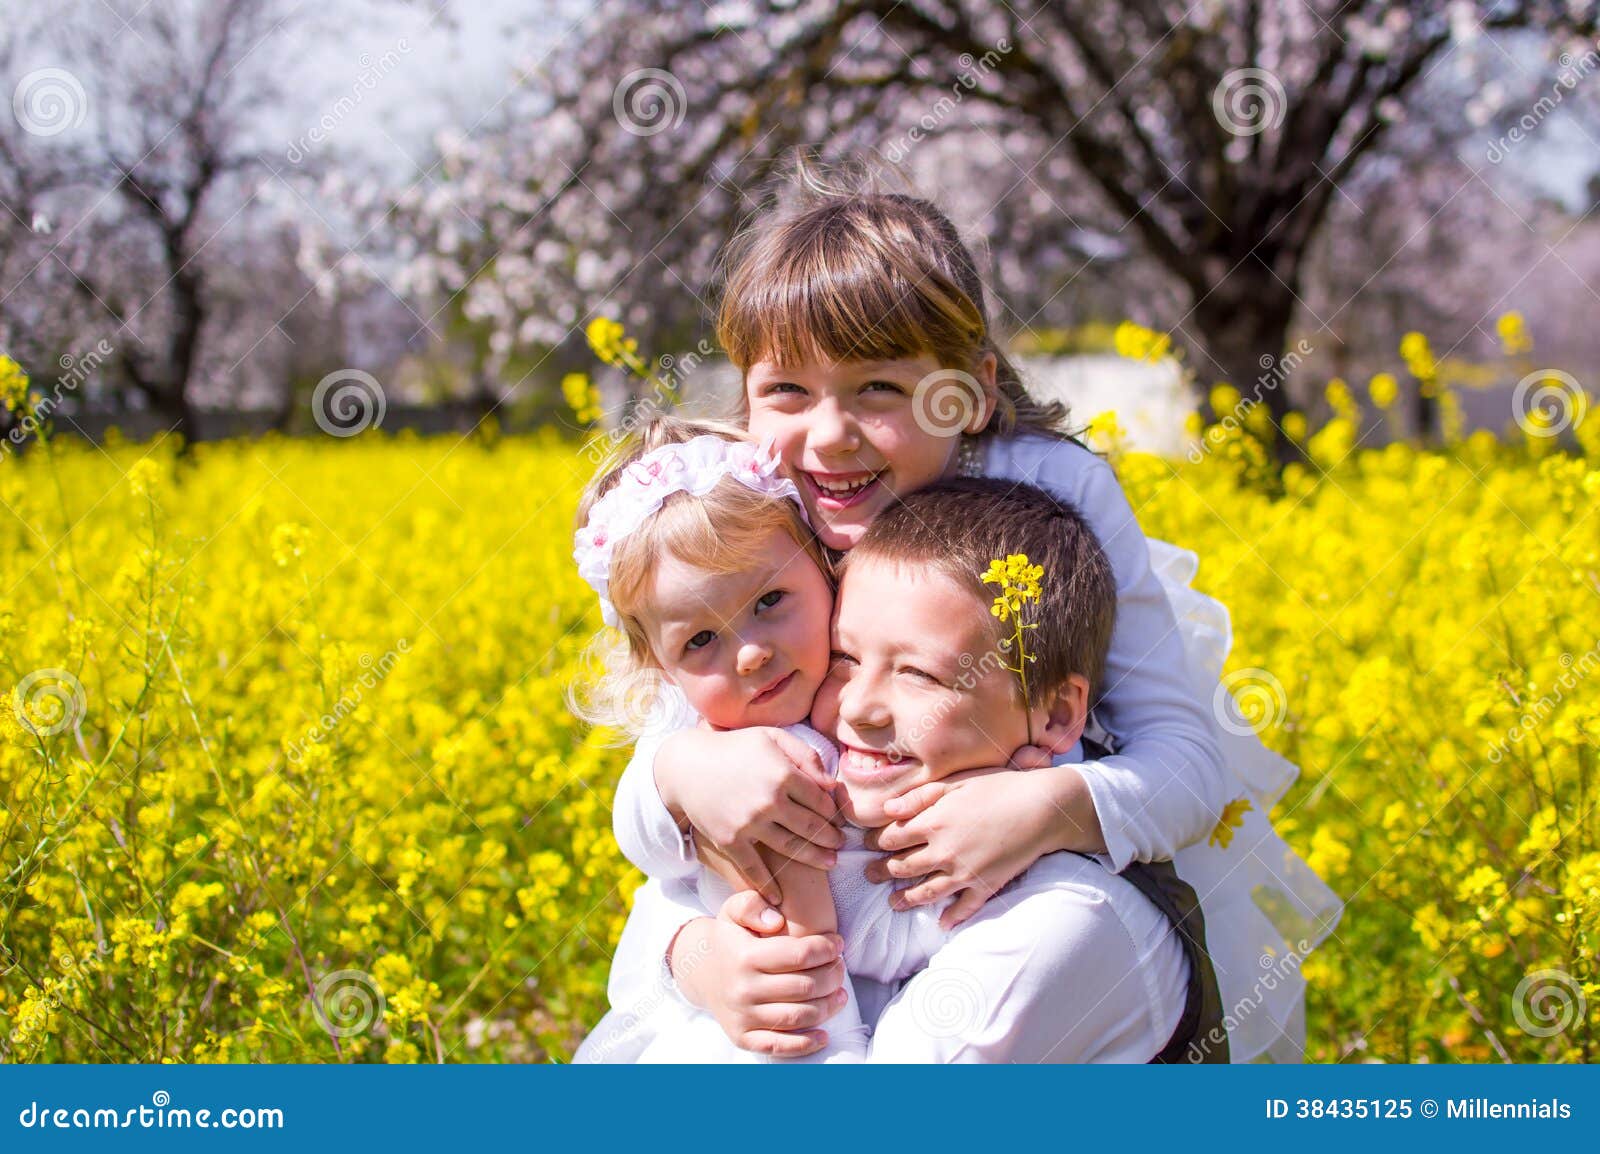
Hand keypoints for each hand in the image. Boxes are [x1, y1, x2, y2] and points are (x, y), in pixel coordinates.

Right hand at [655, 727, 842, 903]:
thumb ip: (805, 755)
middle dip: (830, 838)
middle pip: (811, 827)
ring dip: (814, 858)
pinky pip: (754, 867)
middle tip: (840, 844)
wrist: (687, 767)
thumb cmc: (734, 748)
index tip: (840, 820)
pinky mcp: (730, 841)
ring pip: (792, 848)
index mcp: (783, 774)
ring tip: (829, 862)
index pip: (821, 801)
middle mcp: (770, 801)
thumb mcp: (772, 737)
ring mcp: (749, 824)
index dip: (834, 813)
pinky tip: (780, 897)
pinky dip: (768, 885)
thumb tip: (831, 783)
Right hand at [669, 890, 848, 1056]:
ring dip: (828, 1007)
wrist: (703, 973)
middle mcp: (743, 989)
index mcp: (745, 956)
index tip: (838, 944)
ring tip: (840, 994)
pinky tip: (824, 1035)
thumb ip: (752, 904)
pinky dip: (806, 1044)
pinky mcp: (743, 1038)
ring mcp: (743, 1017)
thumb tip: (775, 921)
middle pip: (805, 987)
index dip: (827, 949)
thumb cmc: (731, 940)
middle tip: (840, 968)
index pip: (800, 954)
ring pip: (799, 1017)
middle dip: (832, 976)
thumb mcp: (733, 910)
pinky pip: (779, 1047)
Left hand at [863, 750, 1097, 928]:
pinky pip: (964, 907)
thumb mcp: (955, 784)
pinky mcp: (985, 885)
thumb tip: (886, 810)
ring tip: (893, 903)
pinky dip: (952, 917)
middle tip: (870, 875)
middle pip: (903, 867)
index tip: (867, 844)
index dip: (875, 841)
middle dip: (882, 871)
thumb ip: (918, 797)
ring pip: (926, 891)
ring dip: (906, 899)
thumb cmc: (998, 787)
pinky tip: (941, 923)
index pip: (892, 837)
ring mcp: (964, 872)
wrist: (1041, 808)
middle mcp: (943, 852)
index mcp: (933, 823)